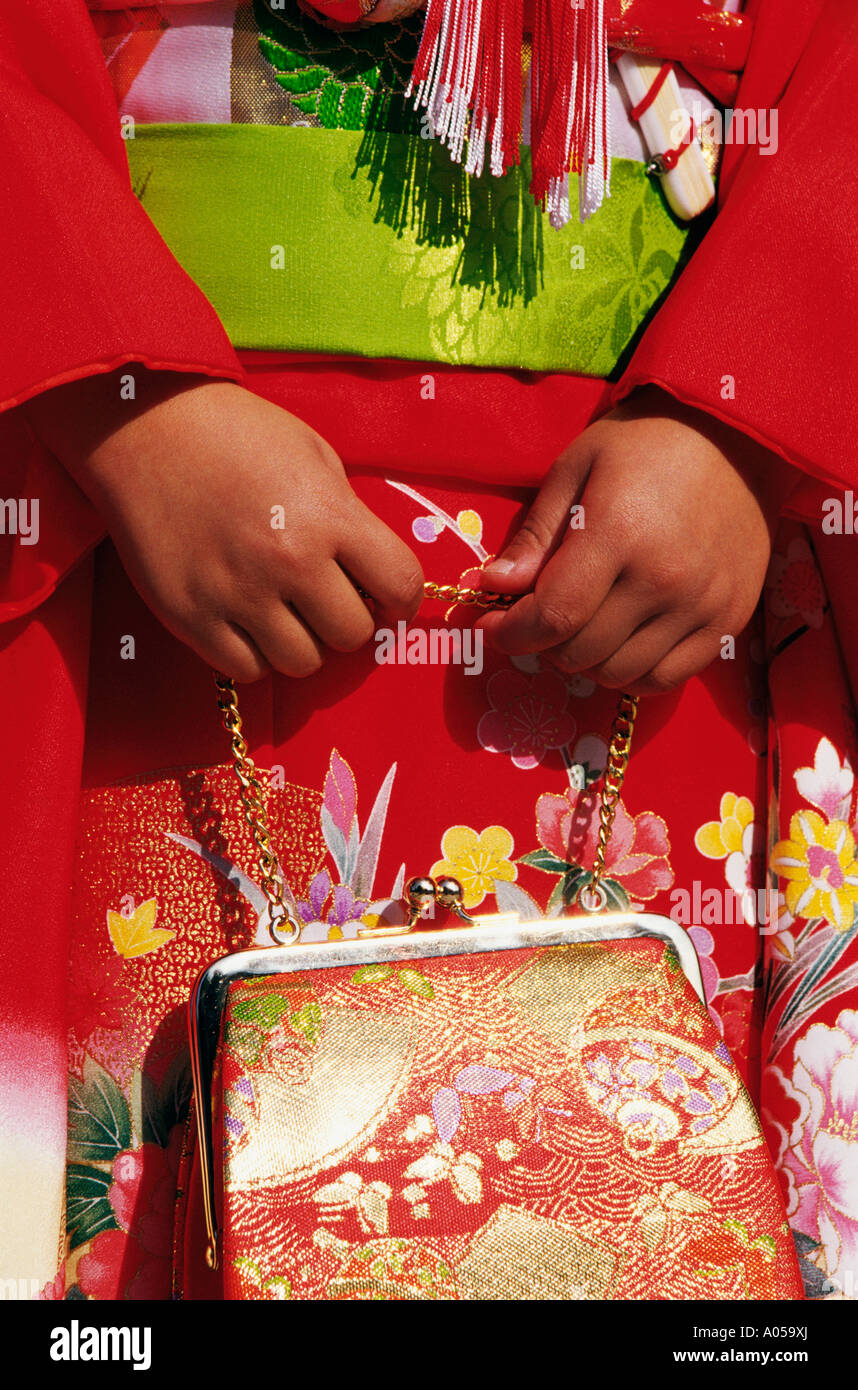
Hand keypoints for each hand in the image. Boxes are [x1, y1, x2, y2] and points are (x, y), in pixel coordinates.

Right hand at [26, 369, 423, 680]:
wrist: (144, 424)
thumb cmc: (237, 433)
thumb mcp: (314, 456)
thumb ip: (347, 516)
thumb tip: (369, 574)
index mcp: (329, 515)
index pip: (401, 584)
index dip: (401, 597)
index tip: (387, 596)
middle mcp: (288, 561)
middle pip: (352, 634)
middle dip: (346, 619)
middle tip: (324, 599)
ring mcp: (237, 593)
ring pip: (301, 662)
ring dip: (301, 641)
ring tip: (282, 611)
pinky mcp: (190, 616)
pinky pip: (246, 669)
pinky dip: (254, 653)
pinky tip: (246, 621)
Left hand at [477, 388, 796, 694]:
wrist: (738, 434)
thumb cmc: (647, 442)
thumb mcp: (576, 467)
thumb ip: (537, 534)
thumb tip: (494, 585)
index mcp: (618, 534)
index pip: (552, 616)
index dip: (513, 632)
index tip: (495, 624)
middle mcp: (663, 580)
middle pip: (581, 651)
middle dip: (544, 642)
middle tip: (540, 617)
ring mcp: (700, 605)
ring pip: (619, 673)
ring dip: (586, 660)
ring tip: (581, 627)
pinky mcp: (728, 620)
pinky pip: (666, 678)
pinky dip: (632, 673)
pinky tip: (621, 643)